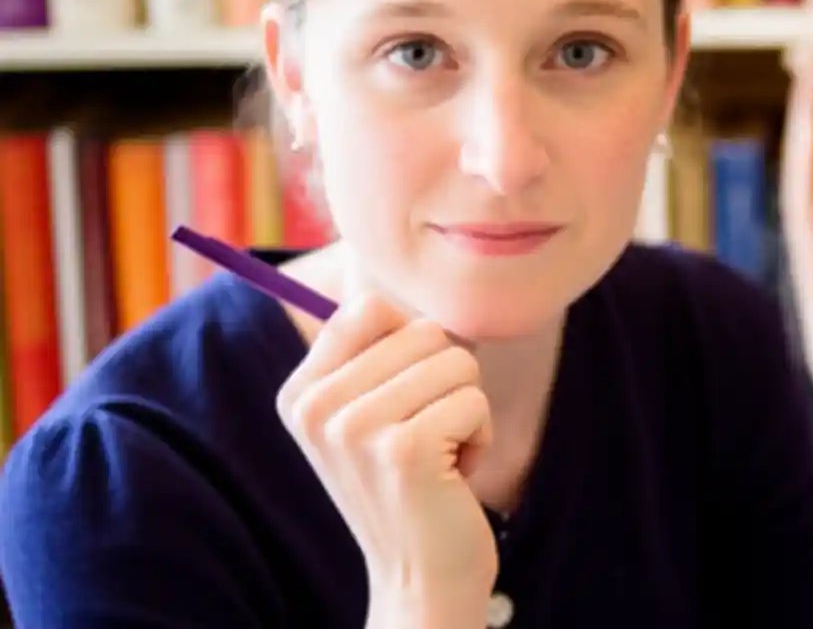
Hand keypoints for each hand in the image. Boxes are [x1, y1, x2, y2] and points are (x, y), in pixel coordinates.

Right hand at [276, 293, 496, 625]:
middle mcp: (316, 408)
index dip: (414, 346)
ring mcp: (355, 429)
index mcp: (300, 392)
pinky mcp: (403, 451)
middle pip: (423, 331)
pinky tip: (454, 475)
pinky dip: (481, 436)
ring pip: (457, 362)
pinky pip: (474, 399)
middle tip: (425, 437)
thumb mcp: (371, 413)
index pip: (371, 308)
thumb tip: (383, 267)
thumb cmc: (410, 484)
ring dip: (466, 410)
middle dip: (447, 382)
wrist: (421, 576)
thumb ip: (373, 348)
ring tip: (439, 455)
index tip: (404, 400)